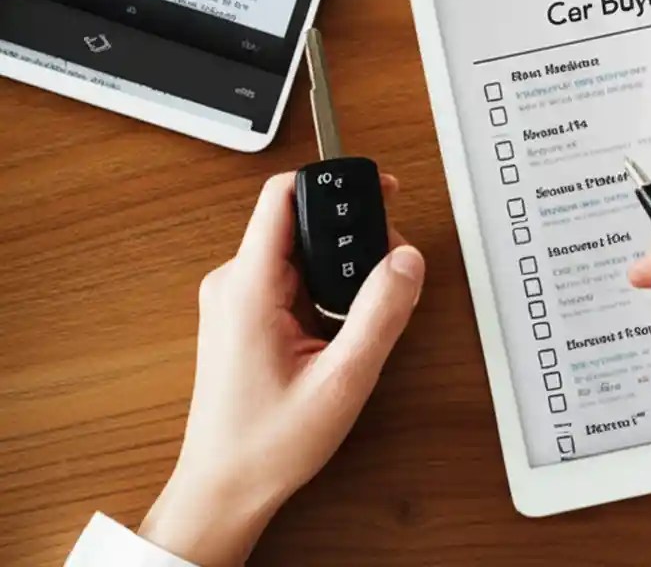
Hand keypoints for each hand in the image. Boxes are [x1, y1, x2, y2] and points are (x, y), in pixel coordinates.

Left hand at [139, 173, 424, 565]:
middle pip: (301, 223)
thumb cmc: (267, 444)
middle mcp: (234, 283)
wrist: (224, 488)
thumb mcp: (341, 381)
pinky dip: (326, 294)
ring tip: (364, 317)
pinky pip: (294, 281)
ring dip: (341, 272)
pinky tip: (341, 332)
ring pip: (302, 254)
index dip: (333, 179)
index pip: (282, 196)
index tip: (376, 188)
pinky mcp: (245, 316)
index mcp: (248, 288)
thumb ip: (379, 315)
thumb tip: (408, 261)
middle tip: (391, 271)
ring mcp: (236, 299)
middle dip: (353, 237)